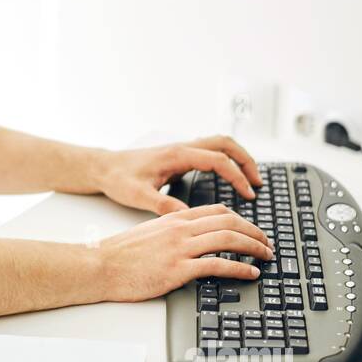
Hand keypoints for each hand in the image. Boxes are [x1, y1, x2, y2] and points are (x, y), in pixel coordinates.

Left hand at [95, 134, 261, 214]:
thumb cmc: (118, 179)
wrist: (103, 167)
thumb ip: (163, 205)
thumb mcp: (138, 195)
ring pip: (219, 144)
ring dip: (238, 158)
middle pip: (225, 143)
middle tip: (258, 182)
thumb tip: (188, 218)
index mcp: (176, 155)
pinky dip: (226, 161)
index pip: (217, 160)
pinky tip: (229, 178)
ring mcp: (182, 150)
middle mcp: (182, 148)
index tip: (249, 193)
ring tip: (251, 179)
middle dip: (246, 160)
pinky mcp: (179, 156)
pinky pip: (210, 152)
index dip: (237, 176)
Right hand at [97, 203, 273, 302]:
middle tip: (267, 244)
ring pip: (228, 239)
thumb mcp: (150, 234)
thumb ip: (173, 234)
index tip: (252, 230)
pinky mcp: (178, 269)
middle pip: (229, 221)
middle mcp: (180, 229)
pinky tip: (250, 274)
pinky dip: (240, 268)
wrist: (100, 265)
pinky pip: (217, 265)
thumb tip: (191, 243)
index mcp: (174, 218)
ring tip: (266, 256)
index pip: (217, 211)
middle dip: (255, 231)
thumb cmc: (120, 254)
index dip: (241, 220)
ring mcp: (180, 248)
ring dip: (253, 247)